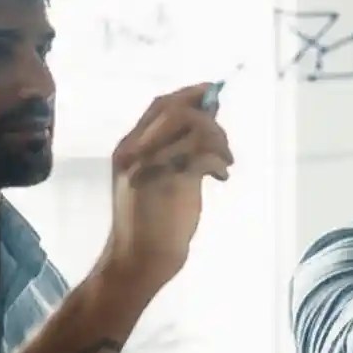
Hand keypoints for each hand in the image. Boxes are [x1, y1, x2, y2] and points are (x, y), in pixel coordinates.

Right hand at [99, 83, 233, 293]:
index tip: (212, 93)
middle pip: (176, 111)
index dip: (189, 95)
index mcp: (128, 148)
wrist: (139, 260)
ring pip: (192, 128)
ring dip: (218, 141)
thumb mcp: (163, 177)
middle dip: (208, 120)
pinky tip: (220, 177)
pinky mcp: (168, 183)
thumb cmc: (152, 223)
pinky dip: (218, 161)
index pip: (159, 106)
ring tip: (224, 164)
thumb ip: (178, 147)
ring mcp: (150, 165)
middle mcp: (135, 151)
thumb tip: (206, 115)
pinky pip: (201, 154)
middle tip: (223, 147)